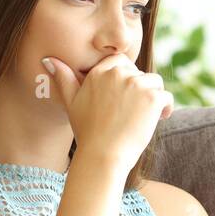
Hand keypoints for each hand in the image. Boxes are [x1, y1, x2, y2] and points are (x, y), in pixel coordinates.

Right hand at [42, 53, 173, 171]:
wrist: (102, 155)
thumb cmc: (87, 132)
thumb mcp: (71, 103)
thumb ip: (63, 79)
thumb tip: (48, 60)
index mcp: (99, 73)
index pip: (121, 62)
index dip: (125, 79)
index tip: (122, 98)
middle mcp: (118, 74)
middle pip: (139, 74)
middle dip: (139, 90)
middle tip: (131, 113)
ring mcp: (136, 84)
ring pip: (155, 83)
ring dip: (153, 97)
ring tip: (144, 117)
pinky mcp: (152, 97)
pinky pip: (166, 97)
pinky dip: (165, 109)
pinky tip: (157, 120)